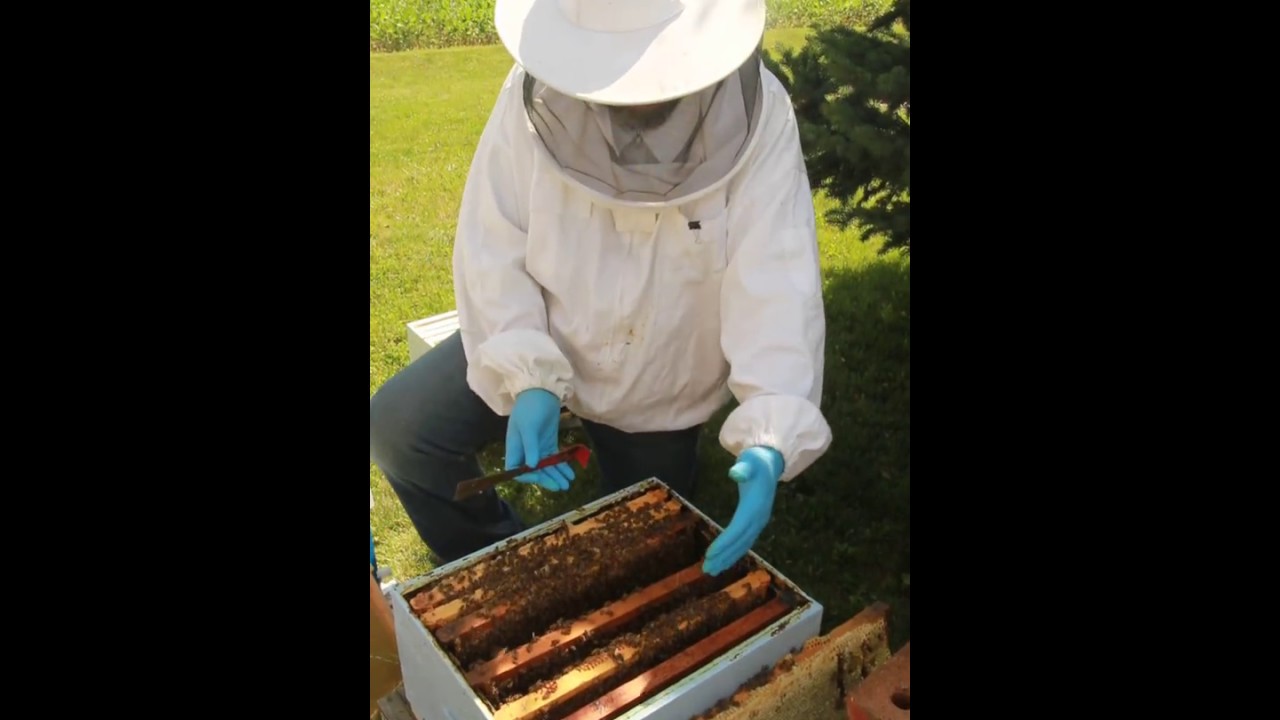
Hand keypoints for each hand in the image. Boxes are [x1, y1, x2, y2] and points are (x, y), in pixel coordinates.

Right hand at [505, 388, 573, 491]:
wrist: (542, 391)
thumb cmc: (530, 407)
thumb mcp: (528, 427)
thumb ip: (530, 447)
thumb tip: (531, 466)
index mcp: (515, 446)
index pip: (516, 469)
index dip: (527, 475)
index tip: (539, 476)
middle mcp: (525, 450)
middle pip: (534, 470)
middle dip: (547, 478)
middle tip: (561, 486)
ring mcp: (537, 446)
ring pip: (546, 466)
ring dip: (556, 474)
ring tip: (568, 483)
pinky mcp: (548, 442)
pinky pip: (554, 458)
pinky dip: (561, 466)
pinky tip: (570, 473)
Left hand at [703, 447, 783, 575]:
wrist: (770, 462)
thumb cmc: (756, 461)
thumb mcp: (750, 461)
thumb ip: (743, 468)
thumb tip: (735, 473)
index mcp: (755, 506)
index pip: (738, 528)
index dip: (725, 542)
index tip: (710, 553)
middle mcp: (759, 517)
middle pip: (740, 541)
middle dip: (724, 555)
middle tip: (707, 568)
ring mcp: (759, 521)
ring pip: (743, 545)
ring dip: (728, 558)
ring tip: (712, 570)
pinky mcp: (755, 522)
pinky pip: (745, 541)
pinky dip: (734, 552)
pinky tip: (723, 559)